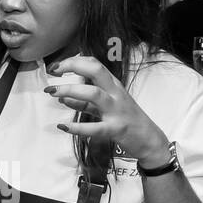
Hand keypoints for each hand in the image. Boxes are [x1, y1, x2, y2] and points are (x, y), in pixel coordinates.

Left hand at [47, 55, 170, 165]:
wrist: (149, 141)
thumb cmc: (127, 121)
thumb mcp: (105, 108)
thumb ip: (84, 103)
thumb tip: (62, 98)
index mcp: (113, 86)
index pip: (94, 64)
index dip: (74, 61)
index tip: (56, 67)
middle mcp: (115, 94)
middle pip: (96, 70)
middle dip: (73, 66)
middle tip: (53, 71)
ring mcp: (116, 110)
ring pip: (93, 93)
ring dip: (70, 90)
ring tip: (52, 92)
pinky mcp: (116, 129)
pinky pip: (94, 127)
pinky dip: (77, 127)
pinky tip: (63, 126)